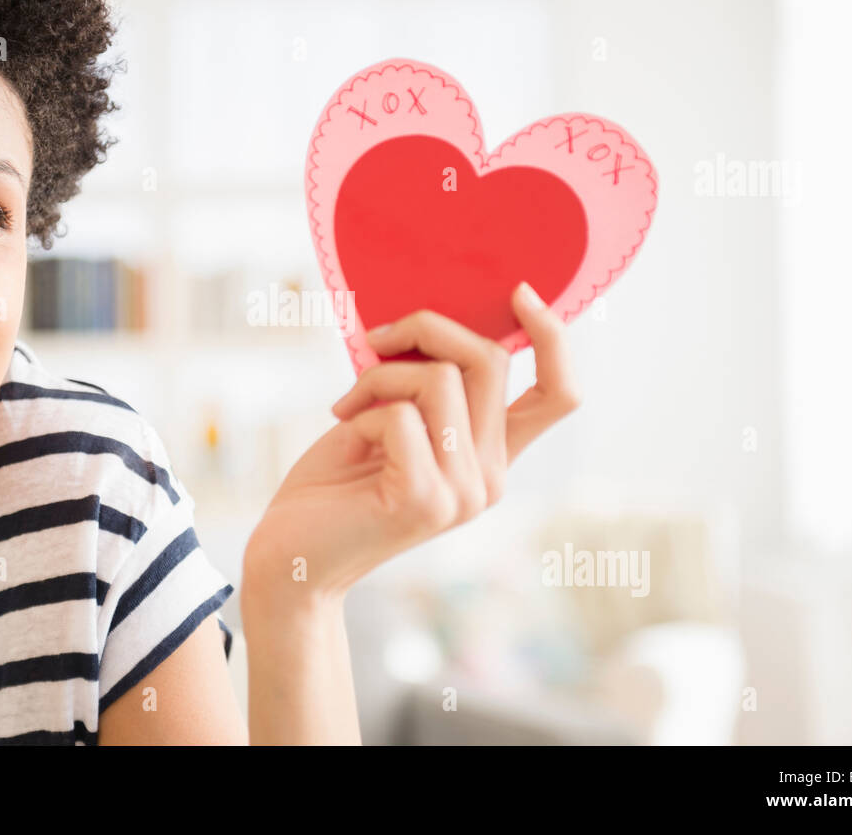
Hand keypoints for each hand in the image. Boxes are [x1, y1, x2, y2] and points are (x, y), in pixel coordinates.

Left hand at [245, 281, 579, 600]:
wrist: (291, 558)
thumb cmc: (333, 484)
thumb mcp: (391, 420)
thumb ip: (426, 386)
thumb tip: (434, 320)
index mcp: (490, 457)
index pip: (560, 396)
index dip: (552, 337)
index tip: (518, 292)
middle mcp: (490, 478)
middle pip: (488, 361)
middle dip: (426, 327)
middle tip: (374, 341)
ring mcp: (464, 494)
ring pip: (440, 379)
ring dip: (381, 373)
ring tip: (348, 403)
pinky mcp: (426, 500)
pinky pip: (400, 414)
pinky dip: (362, 409)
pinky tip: (344, 432)